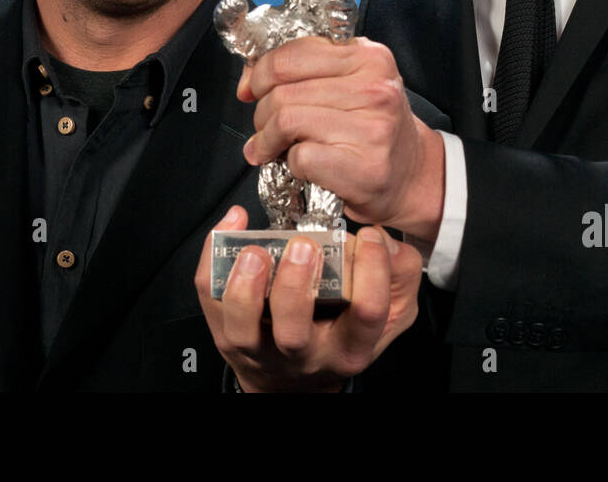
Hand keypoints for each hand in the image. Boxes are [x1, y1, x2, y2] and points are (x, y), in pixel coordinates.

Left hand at [195, 205, 421, 391]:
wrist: (294, 383)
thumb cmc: (343, 331)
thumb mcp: (390, 311)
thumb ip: (399, 275)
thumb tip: (383, 242)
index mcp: (350, 347)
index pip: (366, 316)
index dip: (371, 274)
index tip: (370, 236)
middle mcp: (304, 354)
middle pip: (294, 334)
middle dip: (295, 287)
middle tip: (303, 246)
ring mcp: (259, 349)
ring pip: (243, 331)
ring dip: (245, 289)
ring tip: (256, 251)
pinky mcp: (225, 333)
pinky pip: (209, 301)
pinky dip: (211, 261)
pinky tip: (232, 223)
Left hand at [239, 36, 445, 242]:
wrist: (411, 176)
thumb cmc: (374, 128)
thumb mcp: (351, 82)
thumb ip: (304, 70)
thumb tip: (249, 79)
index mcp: (370, 57)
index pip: (292, 54)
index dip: (261, 72)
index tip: (252, 88)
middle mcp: (375, 89)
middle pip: (283, 91)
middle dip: (261, 112)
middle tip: (264, 126)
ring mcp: (371, 128)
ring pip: (286, 121)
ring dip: (267, 139)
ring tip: (270, 147)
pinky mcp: (362, 166)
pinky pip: (299, 156)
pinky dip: (289, 163)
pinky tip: (300, 165)